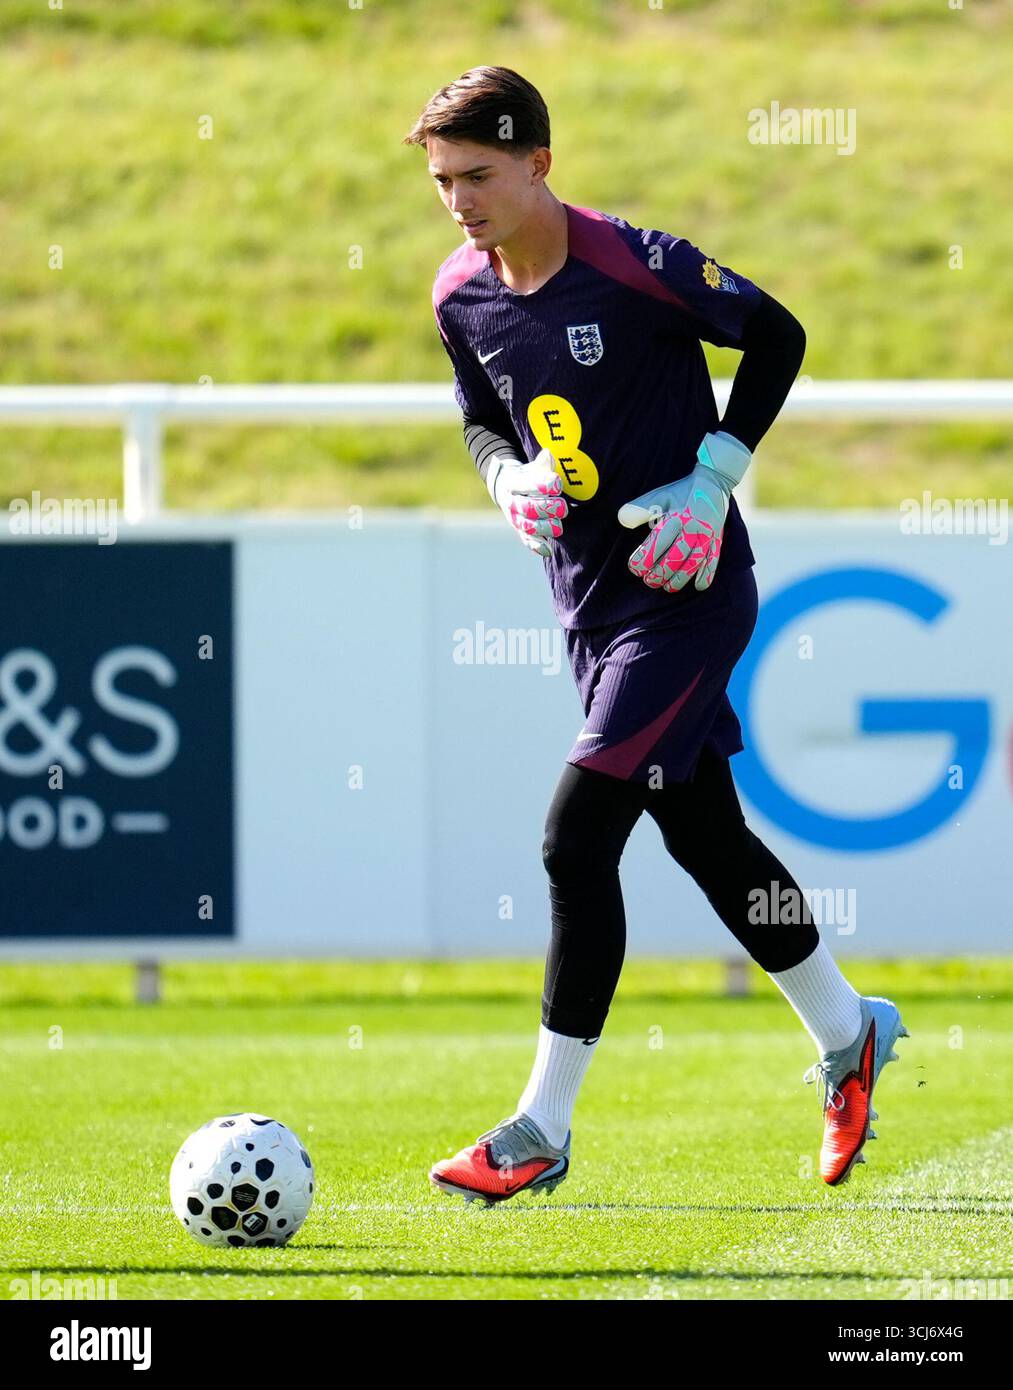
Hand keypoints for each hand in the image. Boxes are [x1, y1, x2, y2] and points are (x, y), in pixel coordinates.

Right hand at [489, 447, 567, 556]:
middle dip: (548, 508)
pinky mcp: (519, 530)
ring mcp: (514, 518)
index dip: (545, 484)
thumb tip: (548, 455)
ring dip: (545, 528)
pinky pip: (526, 540)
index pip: (529, 484)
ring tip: (559, 526)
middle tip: (563, 506)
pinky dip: (536, 546)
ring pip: (528, 526)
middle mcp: (511, 502)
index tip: (558, 484)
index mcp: (513, 483)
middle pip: (529, 508)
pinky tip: (548, 550)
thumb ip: (542, 463)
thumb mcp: (531, 466)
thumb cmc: (526, 476)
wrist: (505, 488)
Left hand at [617, 431, 750, 591]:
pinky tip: (698, 586)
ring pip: (693, 564)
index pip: (657, 545)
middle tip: (649, 581)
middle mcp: (692, 529)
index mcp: (676, 518)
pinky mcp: (717, 540)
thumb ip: (639, 509)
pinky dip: (706, 575)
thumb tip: (621, 520)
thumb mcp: (659, 496)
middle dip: (659, 574)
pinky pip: (713, 561)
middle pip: (674, 559)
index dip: (644, 560)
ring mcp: (707, 536)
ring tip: (667, 587)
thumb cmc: (681, 491)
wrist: (714, 481)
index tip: (635, 568)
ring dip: (679, 579)